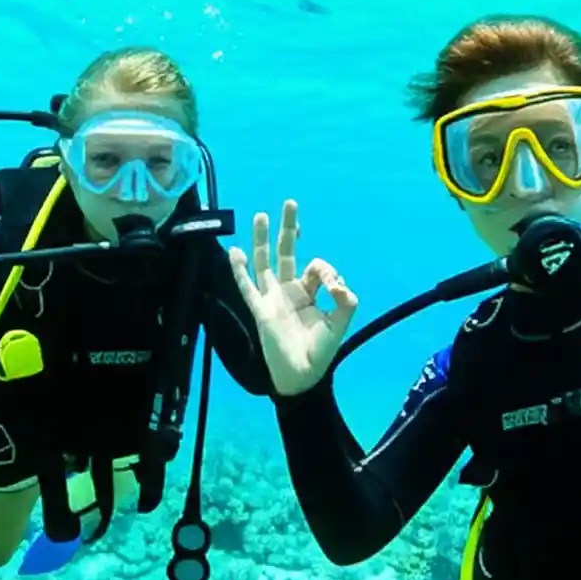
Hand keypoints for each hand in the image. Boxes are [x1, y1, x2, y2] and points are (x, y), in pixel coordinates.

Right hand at [229, 200, 357, 395]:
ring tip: (261, 215)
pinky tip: (235, 252)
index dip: (328, 271)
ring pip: (265, 263)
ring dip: (263, 240)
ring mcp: (272, 298)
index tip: (335, 289)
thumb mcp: (339, 325)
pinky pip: (247, 287)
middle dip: (289, 229)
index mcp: (310, 293)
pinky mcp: (260, 310)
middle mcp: (289, 290)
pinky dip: (240, 270)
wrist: (301, 377)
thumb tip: (340, 285)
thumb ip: (345, 303)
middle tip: (291, 203)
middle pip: (287, 252)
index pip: (317, 267)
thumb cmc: (319, 352)